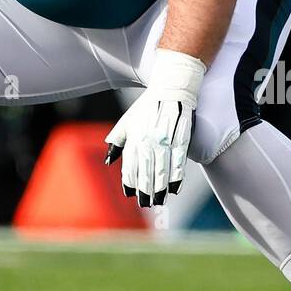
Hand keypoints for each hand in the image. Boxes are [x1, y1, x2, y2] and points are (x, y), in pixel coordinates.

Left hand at [105, 48, 204, 206]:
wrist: (171, 87)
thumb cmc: (148, 106)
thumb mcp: (127, 121)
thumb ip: (117, 141)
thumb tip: (108, 162)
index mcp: (134, 135)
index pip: (130, 164)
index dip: (129, 181)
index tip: (130, 194)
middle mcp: (148, 138)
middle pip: (146, 169)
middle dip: (145, 189)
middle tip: (147, 204)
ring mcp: (165, 138)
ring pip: (161, 168)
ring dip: (160, 187)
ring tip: (159, 201)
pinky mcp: (181, 136)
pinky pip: (178, 159)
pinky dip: (177, 175)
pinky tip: (175, 188)